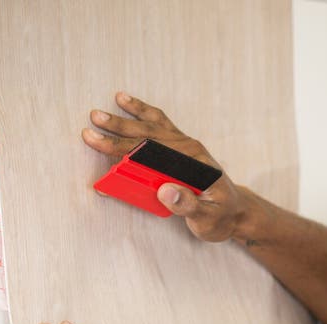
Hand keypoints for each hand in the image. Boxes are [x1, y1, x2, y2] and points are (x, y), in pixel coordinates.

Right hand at [83, 92, 247, 241]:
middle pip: (149, 137)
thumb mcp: (207, 219)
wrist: (236, 213)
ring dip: (125, 118)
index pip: (154, 154)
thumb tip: (164, 191)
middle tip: (90, 126)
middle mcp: (189, 150)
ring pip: (152, 127)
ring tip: (99, 113)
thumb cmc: (221, 217)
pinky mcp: (181, 149)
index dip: (125, 151)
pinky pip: (160, 125)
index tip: (101, 147)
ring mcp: (185, 147)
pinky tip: (125, 102)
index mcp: (194, 164)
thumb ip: (187, 205)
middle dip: (117, 131)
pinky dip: (142, 112)